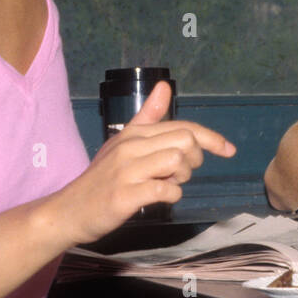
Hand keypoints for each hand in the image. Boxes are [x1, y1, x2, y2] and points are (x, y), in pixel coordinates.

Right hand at [58, 81, 234, 245]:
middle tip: (180, 173)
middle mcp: (130, 146)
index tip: (228, 150)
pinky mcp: (125, 195)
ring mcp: (127, 170)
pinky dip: (172, 195)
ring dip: (182, 178)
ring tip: (167, 184)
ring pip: (177, 161)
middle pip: (185, 140)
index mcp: (134, 133)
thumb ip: (148, 116)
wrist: (68, 211)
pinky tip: (160, 197)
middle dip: (195, 159)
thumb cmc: (102, 179)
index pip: (183, 126)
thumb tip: (165, 86)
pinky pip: (165, 189)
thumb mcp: (123, 142)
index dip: (212, 138)